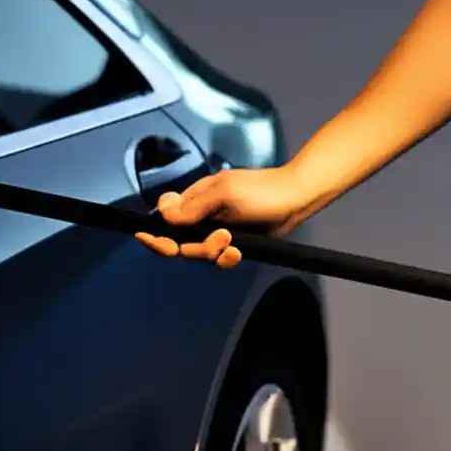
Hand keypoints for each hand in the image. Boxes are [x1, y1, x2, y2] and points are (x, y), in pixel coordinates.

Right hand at [134, 166, 317, 267]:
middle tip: (220, 238)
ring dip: (213, 252)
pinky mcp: (232, 245)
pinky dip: (227, 259)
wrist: (296, 200)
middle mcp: (201, 218)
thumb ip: (193, 206)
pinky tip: (238, 253)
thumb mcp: (224, 194)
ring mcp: (216, 232)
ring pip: (199, 254)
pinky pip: (219, 260)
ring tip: (232, 242)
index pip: (163, 219)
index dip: (155, 234)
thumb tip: (162, 213)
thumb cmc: (260, 191)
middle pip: (179, 243)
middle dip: (194, 247)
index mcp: (194, 200)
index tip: (155, 242)